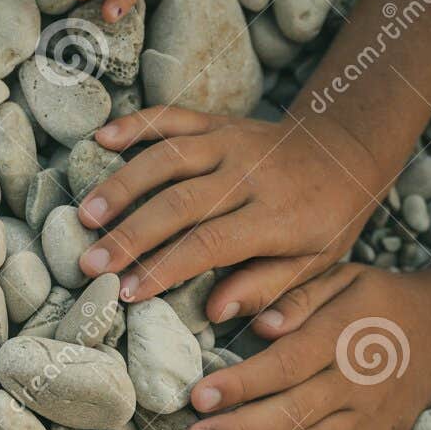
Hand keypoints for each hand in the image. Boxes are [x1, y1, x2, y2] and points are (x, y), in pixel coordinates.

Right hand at [77, 108, 385, 316]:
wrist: (346, 152)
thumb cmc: (327, 220)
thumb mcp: (316, 264)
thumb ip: (269, 288)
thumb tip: (217, 311)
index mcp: (278, 216)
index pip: (210, 243)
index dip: (164, 267)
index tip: (126, 292)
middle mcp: (250, 174)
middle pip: (179, 203)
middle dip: (130, 235)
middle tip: (91, 264)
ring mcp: (230, 142)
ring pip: (167, 158)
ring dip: (122, 184)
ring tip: (84, 215)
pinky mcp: (217, 122)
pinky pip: (172, 117)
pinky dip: (136, 124)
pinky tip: (101, 137)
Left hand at [185, 264, 430, 429]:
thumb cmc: (375, 300)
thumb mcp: (341, 277)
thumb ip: (296, 296)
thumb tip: (260, 326)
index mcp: (342, 336)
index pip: (287, 364)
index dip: (242, 383)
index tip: (198, 396)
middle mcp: (358, 382)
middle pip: (296, 410)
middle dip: (242, 429)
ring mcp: (372, 418)